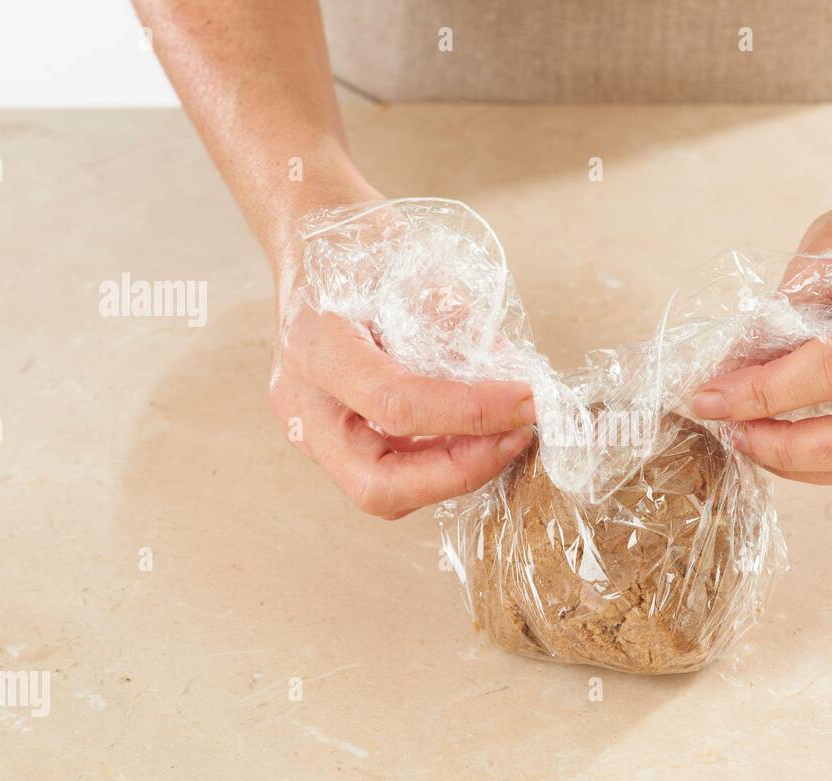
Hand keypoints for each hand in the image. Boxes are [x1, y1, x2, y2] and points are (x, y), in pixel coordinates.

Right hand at [266, 192, 534, 519]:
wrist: (311, 237)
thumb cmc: (360, 245)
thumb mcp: (414, 271)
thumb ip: (462, 334)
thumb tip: (520, 381)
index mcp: (314, 347)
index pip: (397, 404)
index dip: (473, 412)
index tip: (529, 400)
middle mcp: (303, 403)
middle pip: (377, 486)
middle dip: (459, 473)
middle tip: (516, 436)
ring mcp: (311, 429)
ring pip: (385, 493)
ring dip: (456, 472)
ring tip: (505, 431)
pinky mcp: (332, 441)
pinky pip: (392, 473)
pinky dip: (442, 463)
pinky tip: (478, 433)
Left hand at [690, 157, 831, 485]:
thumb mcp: (822, 251)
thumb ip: (779, 317)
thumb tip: (725, 379)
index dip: (768, 393)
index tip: (711, 399)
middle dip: (790, 449)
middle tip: (733, 433)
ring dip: (806, 464)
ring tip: (752, 439)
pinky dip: (831, 462)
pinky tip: (787, 442)